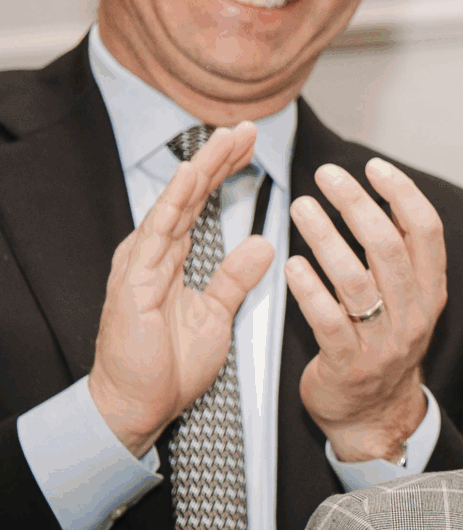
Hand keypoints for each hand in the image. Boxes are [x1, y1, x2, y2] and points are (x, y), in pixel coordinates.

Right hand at [90, 122, 274, 455]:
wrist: (138, 403)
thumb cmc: (169, 365)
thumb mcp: (217, 314)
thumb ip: (234, 278)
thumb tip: (261, 243)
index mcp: (172, 257)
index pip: (202, 204)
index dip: (225, 172)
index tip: (252, 145)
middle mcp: (154, 252)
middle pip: (189, 195)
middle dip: (217, 158)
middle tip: (245, 126)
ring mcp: (141, 263)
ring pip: (175, 204)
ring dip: (201, 169)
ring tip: (225, 138)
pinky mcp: (135, 280)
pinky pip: (158, 234)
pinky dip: (173, 203)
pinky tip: (190, 176)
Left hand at [285, 159, 447, 461]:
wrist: (373, 413)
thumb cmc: (380, 345)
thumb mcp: (405, 300)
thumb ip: (396, 255)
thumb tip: (381, 195)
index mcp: (429, 292)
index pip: (427, 232)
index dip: (402, 193)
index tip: (374, 167)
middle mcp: (413, 314)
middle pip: (389, 247)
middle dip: (357, 204)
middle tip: (327, 176)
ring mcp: (383, 341)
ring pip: (356, 279)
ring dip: (325, 237)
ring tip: (301, 207)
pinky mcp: (349, 363)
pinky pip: (327, 319)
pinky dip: (308, 288)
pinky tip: (290, 263)